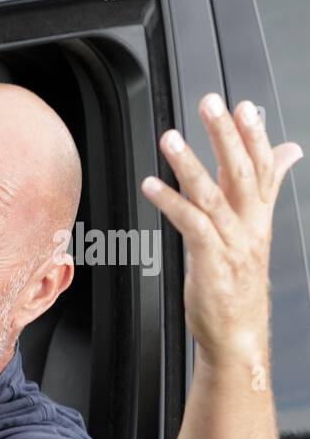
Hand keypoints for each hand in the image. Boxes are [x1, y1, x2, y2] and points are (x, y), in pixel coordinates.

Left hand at [141, 93, 302, 365]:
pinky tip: (152, 187)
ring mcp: (232, 244)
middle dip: (226, 135)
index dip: (255, 136)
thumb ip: (263, 191)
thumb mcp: (252, 233)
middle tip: (211, 104)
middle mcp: (250, 227)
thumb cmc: (238, 286)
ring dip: (190, 163)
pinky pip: (191, 225)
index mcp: (259, 218)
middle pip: (242, 172)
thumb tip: (287, 153)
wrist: (238, 334)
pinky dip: (171, 202)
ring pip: (214, 195)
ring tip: (171, 138)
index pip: (263, 168)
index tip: (245, 106)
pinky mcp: (211, 262)